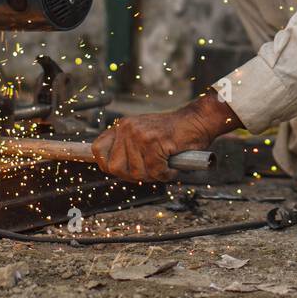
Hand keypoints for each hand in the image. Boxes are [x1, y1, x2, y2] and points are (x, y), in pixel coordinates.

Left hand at [92, 91, 240, 182]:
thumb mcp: (143, 135)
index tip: (122, 170)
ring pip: (137, 172)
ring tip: (164, 165)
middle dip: (133, 175)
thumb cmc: (173, 133)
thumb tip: (113, 169)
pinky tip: (172, 166)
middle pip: (115, 168)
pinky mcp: (155, 142)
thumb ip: (128, 148)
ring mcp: (140, 135)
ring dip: (153, 175)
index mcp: (122, 126)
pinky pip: (156, 172)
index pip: (98, 150)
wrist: (197, 121)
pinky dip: (167, 174)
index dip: (107, 165)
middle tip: (150, 170)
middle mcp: (127, 128)